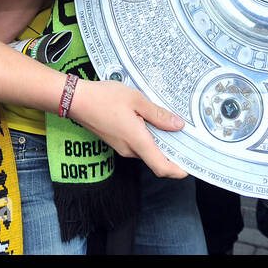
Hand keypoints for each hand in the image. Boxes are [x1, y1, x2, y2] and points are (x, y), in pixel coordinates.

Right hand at [68, 78, 185, 177]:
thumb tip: (178, 125)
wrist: (76, 100)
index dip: (178, 170)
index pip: (162, 167)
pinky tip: (150, 122)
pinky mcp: (116, 142)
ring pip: (146, 151)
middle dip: (172, 152)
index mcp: (137, 141)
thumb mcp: (136, 99)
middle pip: (156, 159)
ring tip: (169, 124)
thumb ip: (158, 114)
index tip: (191, 166)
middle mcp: (130, 150)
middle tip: (186, 137)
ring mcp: (122, 147)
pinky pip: (137, 145)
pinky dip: (148, 138)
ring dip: (159, 142)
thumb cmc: (104, 97)